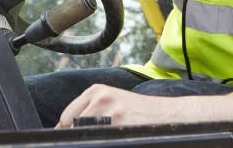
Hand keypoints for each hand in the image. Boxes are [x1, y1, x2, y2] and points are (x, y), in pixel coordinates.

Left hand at [56, 84, 176, 127]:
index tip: (75, 136)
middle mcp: (100, 98)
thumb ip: (89, 111)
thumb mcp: (112, 103)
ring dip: (93, 138)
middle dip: (80, 135)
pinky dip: (103, 140)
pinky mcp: (118, 124)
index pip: (65, 117)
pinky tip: (116, 137)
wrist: (167, 116)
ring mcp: (109, 112)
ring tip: (111, 135)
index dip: (68, 132)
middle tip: (98, 136)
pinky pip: (98, 138)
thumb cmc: (138, 113)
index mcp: (95, 91)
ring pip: (84, 134)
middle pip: (71, 127)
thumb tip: (65, 127)